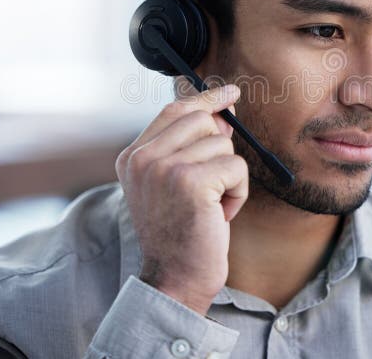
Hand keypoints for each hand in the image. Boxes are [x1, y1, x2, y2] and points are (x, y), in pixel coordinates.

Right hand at [116, 84, 247, 315]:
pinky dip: (238, 192)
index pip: (173, 110)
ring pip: (223, 144)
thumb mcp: (175, 184)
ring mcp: (164, 168)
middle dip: (219, 147)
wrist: (175, 279)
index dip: (205, 100)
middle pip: (201, 120)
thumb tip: (225, 111)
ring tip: (211, 206)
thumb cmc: (181, 232)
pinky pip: (236, 166)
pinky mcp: (190, 182)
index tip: (230, 93)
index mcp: (133, 157)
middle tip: (214, 182)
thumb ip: (191, 146)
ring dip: (229, 177)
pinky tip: (220, 214)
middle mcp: (142, 158)